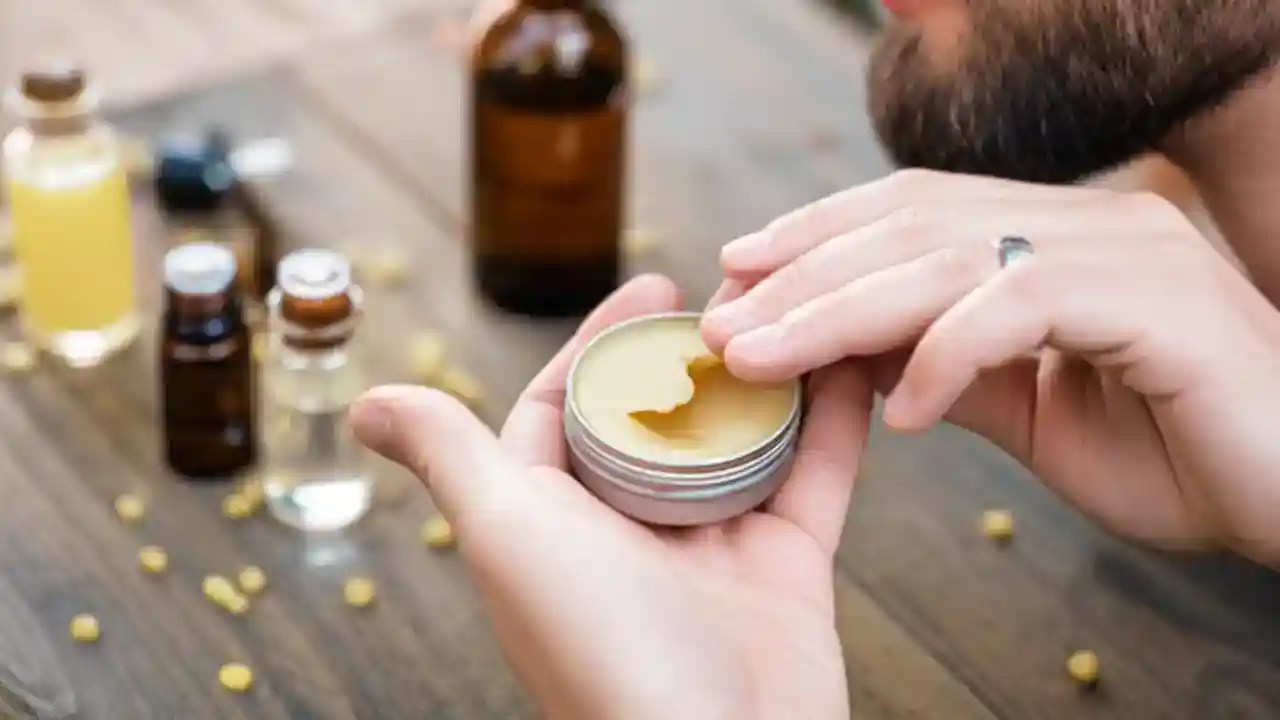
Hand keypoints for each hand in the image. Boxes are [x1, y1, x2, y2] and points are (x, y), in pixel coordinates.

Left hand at [351, 275, 871, 719]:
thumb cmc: (600, 649)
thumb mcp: (510, 532)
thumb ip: (453, 458)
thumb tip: (367, 402)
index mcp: (556, 523)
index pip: (569, 406)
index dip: (603, 342)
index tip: (650, 285)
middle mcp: (630, 535)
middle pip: (661, 415)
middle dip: (691, 349)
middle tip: (736, 288)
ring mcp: (713, 552)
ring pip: (741, 439)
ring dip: (763, 374)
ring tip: (790, 308)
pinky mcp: (789, 572)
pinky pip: (815, 479)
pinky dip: (834, 424)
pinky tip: (850, 364)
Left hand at [702, 169, 1279, 564]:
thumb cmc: (1173, 451)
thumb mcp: (1029, 411)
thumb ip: (945, 367)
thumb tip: (850, 356)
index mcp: (1050, 236)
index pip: (908, 207)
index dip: (813, 232)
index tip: (734, 270)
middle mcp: (1085, 223)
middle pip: (908, 223)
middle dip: (801, 272)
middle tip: (721, 320)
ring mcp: (1124, 251)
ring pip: (948, 256)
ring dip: (840, 310)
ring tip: (763, 358)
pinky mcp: (1158, 301)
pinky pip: (1022, 308)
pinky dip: (947, 356)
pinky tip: (901, 413)